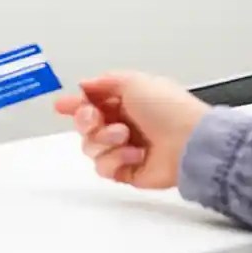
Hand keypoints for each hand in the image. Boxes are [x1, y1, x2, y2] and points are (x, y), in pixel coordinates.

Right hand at [54, 71, 209, 188]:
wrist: (189, 143)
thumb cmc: (170, 110)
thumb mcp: (134, 82)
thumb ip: (104, 81)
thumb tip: (85, 84)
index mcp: (125, 101)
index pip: (91, 102)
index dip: (75, 104)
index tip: (62, 105)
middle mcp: (123, 124)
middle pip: (84, 126)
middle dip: (87, 121)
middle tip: (96, 119)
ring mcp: (124, 148)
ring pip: (90, 148)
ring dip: (105, 140)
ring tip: (125, 136)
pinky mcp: (127, 171)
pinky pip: (103, 168)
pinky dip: (116, 160)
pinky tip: (135, 154)